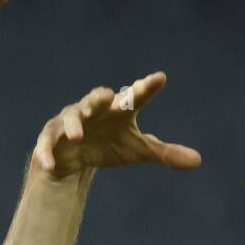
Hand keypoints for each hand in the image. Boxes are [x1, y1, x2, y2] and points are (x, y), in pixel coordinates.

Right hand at [34, 78, 200, 176]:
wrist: (76, 156)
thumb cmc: (109, 144)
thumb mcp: (137, 150)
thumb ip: (164, 153)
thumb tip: (198, 161)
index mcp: (118, 110)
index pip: (135, 97)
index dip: (146, 88)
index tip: (160, 78)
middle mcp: (94, 110)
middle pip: (97, 99)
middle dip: (99, 98)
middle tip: (107, 96)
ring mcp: (70, 122)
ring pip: (71, 118)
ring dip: (74, 124)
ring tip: (78, 135)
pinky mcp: (51, 139)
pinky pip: (47, 145)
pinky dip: (47, 154)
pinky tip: (50, 166)